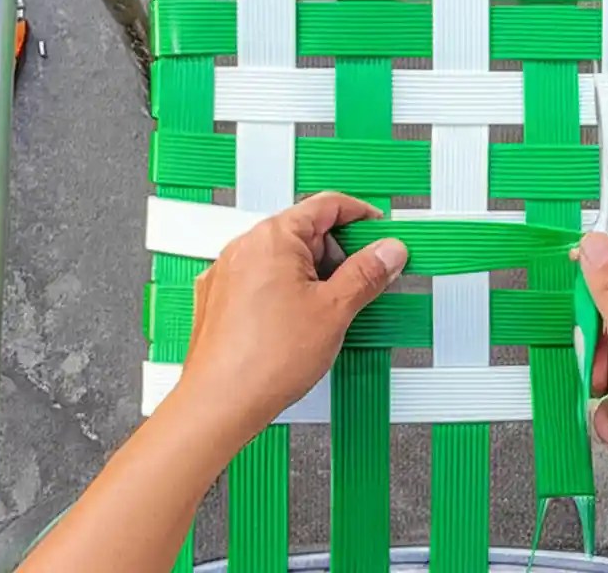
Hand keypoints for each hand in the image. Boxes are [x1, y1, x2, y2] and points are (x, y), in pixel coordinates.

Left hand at [174, 193, 408, 439]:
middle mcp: (244, 247)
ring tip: (334, 308)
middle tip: (365, 278)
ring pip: (284, 259)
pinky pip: (263, 281)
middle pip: (305, 232)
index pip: (326, 205)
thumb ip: (367, 274)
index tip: (380, 233)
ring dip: (314, 275)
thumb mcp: (335, 310)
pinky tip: (303, 321)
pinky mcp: (220, 299)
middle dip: (339, 253)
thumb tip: (387, 252)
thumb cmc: (265, 359)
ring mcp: (228, 273)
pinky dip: (288, 291)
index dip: (361, 216)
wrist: (221, 402)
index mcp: (272, 237)